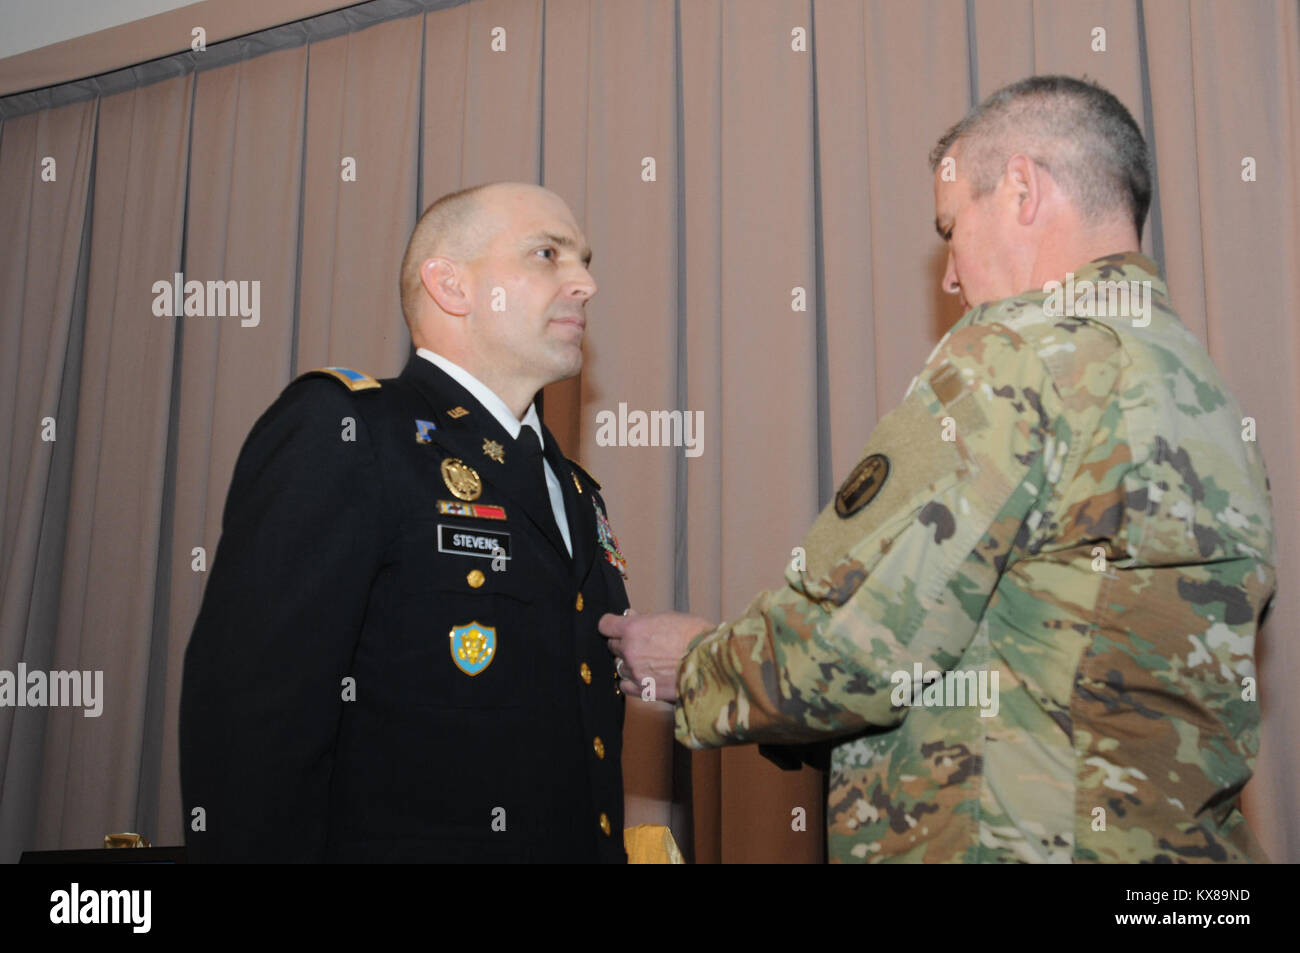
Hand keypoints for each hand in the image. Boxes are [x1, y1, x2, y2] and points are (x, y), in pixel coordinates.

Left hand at [598, 610, 715, 702]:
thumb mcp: (671, 618)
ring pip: (619, 666)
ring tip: (648, 661)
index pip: (605, 625)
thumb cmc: (697, 638)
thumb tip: (632, 616)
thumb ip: (647, 619)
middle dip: (624, 643)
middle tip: (641, 643)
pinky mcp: (643, 690)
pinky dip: (631, 681)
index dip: (611, 625)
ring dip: (629, 663)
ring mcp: (635, 671)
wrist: (711, 664)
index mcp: (634, 629)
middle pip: (613, 646)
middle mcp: (630, 650)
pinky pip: (625, 685)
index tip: (615, 627)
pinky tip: (644, 676)